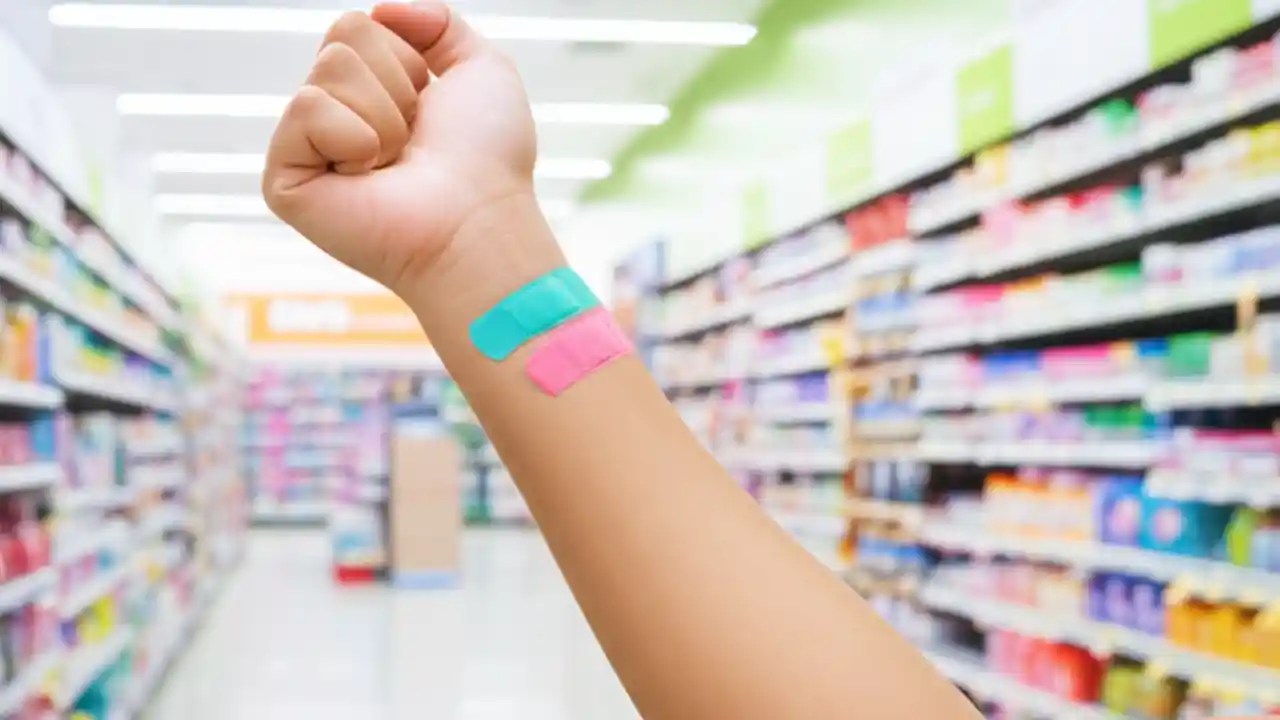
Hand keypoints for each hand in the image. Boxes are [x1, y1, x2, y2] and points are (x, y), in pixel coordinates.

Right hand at [263, 2, 537, 295]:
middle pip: (342, 39)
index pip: (357, 27)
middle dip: (396, 83)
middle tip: (413, 142)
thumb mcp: (482, 68)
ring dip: (383, 115)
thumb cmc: (489, 159)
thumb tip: (380, 9)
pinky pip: (306, 108)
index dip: (407, 60)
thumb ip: (439, 23)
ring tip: (394, 164)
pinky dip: (352, 137)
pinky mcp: (285, 181)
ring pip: (329, 70)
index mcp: (370, 93)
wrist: (478, 221)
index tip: (430, 109)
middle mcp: (333, 117)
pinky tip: (367, 178)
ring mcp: (306, 149)